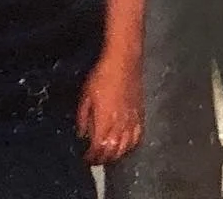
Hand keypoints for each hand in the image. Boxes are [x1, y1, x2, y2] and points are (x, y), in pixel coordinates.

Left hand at [77, 49, 143, 165]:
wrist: (124, 63)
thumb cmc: (101, 76)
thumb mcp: (85, 95)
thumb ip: (83, 118)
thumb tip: (81, 135)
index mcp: (105, 123)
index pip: (98, 149)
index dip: (91, 157)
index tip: (85, 158)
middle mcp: (120, 127)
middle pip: (113, 152)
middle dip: (102, 158)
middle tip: (94, 159)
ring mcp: (132, 123)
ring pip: (126, 149)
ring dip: (116, 155)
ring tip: (107, 155)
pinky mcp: (141, 117)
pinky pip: (137, 139)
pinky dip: (130, 147)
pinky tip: (125, 146)